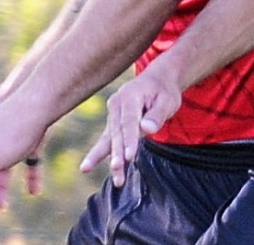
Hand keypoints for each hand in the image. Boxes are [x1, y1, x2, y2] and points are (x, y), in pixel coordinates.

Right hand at [80, 63, 183, 186]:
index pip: (129, 121)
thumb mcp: (167, 100)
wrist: (156, 80)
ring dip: (108, 158)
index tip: (130, 156)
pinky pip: (107, 140)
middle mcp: (116, 104)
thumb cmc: (164, 91)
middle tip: (117, 168)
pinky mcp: (112, 123)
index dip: (129, 139)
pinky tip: (86, 168)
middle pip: (116, 132)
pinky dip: (100, 154)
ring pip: (110, 139)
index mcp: (130, 95)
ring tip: (92, 171)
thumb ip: (157, 114)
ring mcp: (112, 114)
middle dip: (117, 152)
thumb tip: (146, 129)